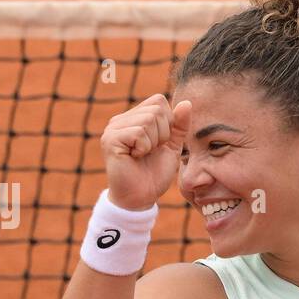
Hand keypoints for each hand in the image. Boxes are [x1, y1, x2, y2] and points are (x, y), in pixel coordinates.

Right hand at [100, 94, 193, 210]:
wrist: (141, 197)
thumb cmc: (155, 173)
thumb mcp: (172, 146)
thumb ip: (179, 125)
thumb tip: (187, 103)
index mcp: (134, 118)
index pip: (159, 101)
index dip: (168, 123)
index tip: (160, 143)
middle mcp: (121, 119)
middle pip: (156, 109)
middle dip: (163, 134)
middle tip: (151, 151)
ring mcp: (114, 128)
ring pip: (149, 120)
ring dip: (153, 142)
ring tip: (143, 154)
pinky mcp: (110, 139)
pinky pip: (139, 132)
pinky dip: (144, 147)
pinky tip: (135, 157)